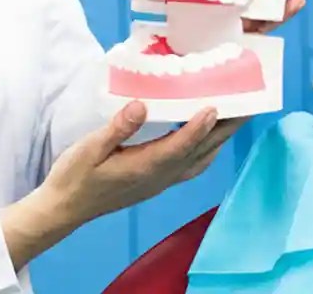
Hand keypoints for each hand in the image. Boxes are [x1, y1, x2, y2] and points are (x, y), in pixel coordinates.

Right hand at [39, 101, 244, 225]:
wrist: (65, 209)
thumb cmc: (74, 176)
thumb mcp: (89, 148)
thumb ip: (117, 128)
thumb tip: (141, 106)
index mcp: (143, 168)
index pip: (179, 146)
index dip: (199, 127)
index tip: (216, 106)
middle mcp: (159, 177)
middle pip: (200, 152)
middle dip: (224, 129)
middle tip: (247, 105)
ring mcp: (160, 182)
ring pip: (200, 160)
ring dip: (220, 138)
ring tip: (236, 115)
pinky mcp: (156, 182)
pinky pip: (191, 167)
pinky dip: (207, 150)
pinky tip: (209, 137)